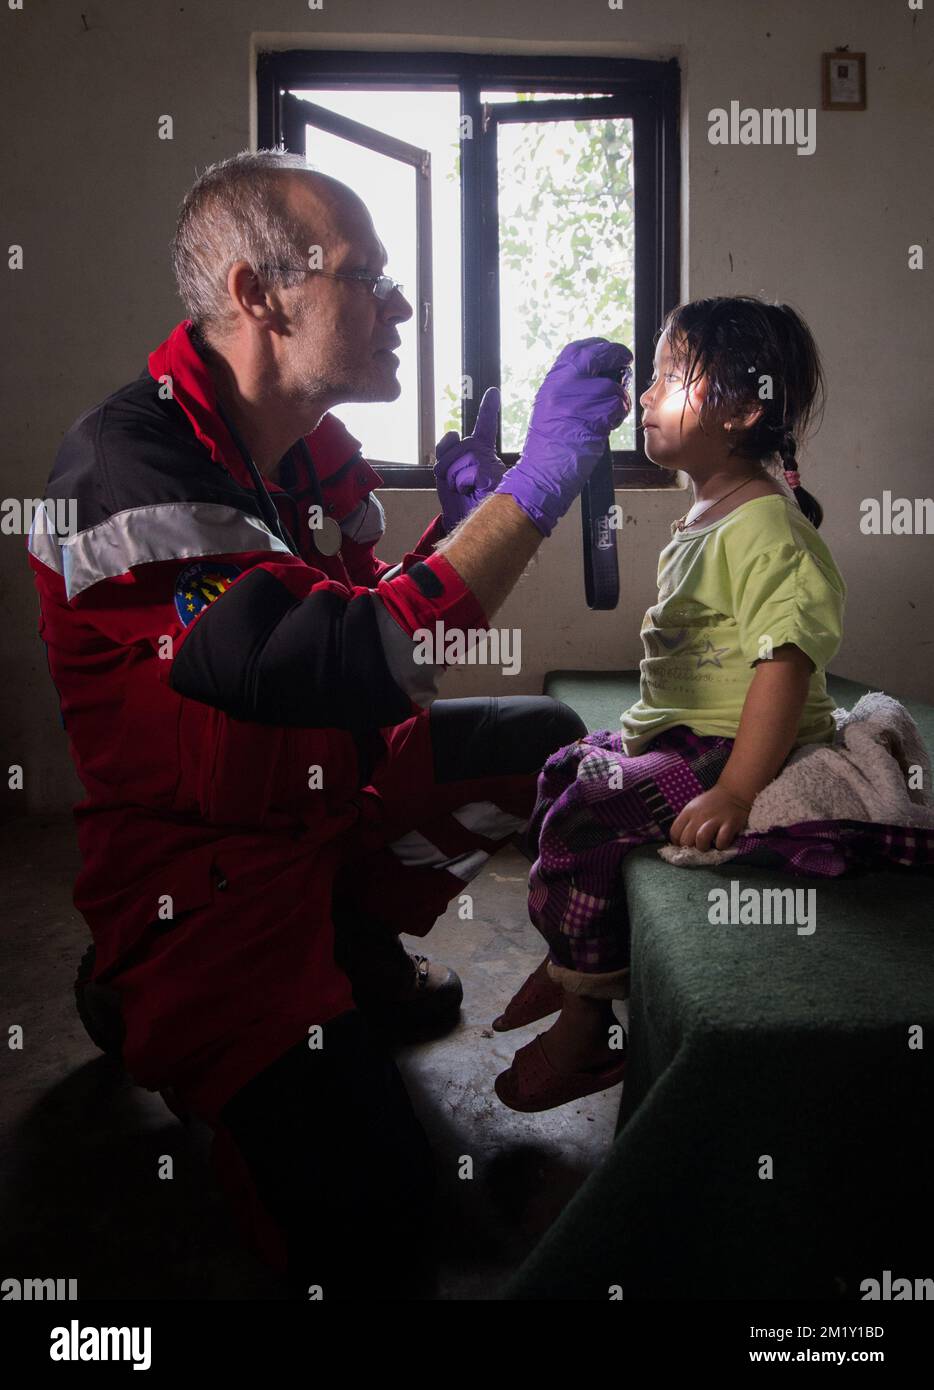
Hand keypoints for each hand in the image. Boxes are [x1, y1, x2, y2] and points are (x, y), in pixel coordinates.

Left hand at [434, 387, 504, 533]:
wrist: (469, 531)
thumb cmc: (460, 506)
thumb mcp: (445, 477)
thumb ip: (445, 452)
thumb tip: (451, 432)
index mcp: (481, 456)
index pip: (484, 428)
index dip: (488, 410)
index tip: (492, 393)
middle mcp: (490, 459)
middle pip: (461, 446)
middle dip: (447, 466)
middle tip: (454, 487)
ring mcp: (494, 468)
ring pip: (463, 457)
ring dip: (453, 478)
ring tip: (463, 493)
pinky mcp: (494, 478)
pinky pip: (468, 472)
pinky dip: (462, 485)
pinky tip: (471, 494)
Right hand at [494, 339, 632, 536]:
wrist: (543, 471)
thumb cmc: (550, 444)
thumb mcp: (551, 405)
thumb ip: (570, 386)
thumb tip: (599, 372)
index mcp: (552, 382)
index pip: (577, 350)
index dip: (598, 346)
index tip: (611, 351)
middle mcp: (562, 386)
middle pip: (597, 356)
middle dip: (616, 355)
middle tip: (626, 361)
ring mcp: (577, 401)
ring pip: (612, 387)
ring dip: (619, 398)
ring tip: (610, 413)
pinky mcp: (592, 418)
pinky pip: (617, 407)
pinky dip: (618, 415)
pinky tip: (608, 425)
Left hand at [668, 785, 752, 850]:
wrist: (733, 792)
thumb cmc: (712, 803)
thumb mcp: (694, 808)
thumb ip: (687, 822)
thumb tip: (681, 841)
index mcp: (688, 812)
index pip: (674, 832)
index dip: (678, 842)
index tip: (686, 844)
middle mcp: (699, 816)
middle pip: (686, 840)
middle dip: (691, 848)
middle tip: (698, 846)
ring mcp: (715, 820)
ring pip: (701, 840)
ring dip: (704, 847)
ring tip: (709, 846)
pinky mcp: (729, 824)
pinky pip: (721, 840)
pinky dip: (721, 845)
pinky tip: (722, 842)